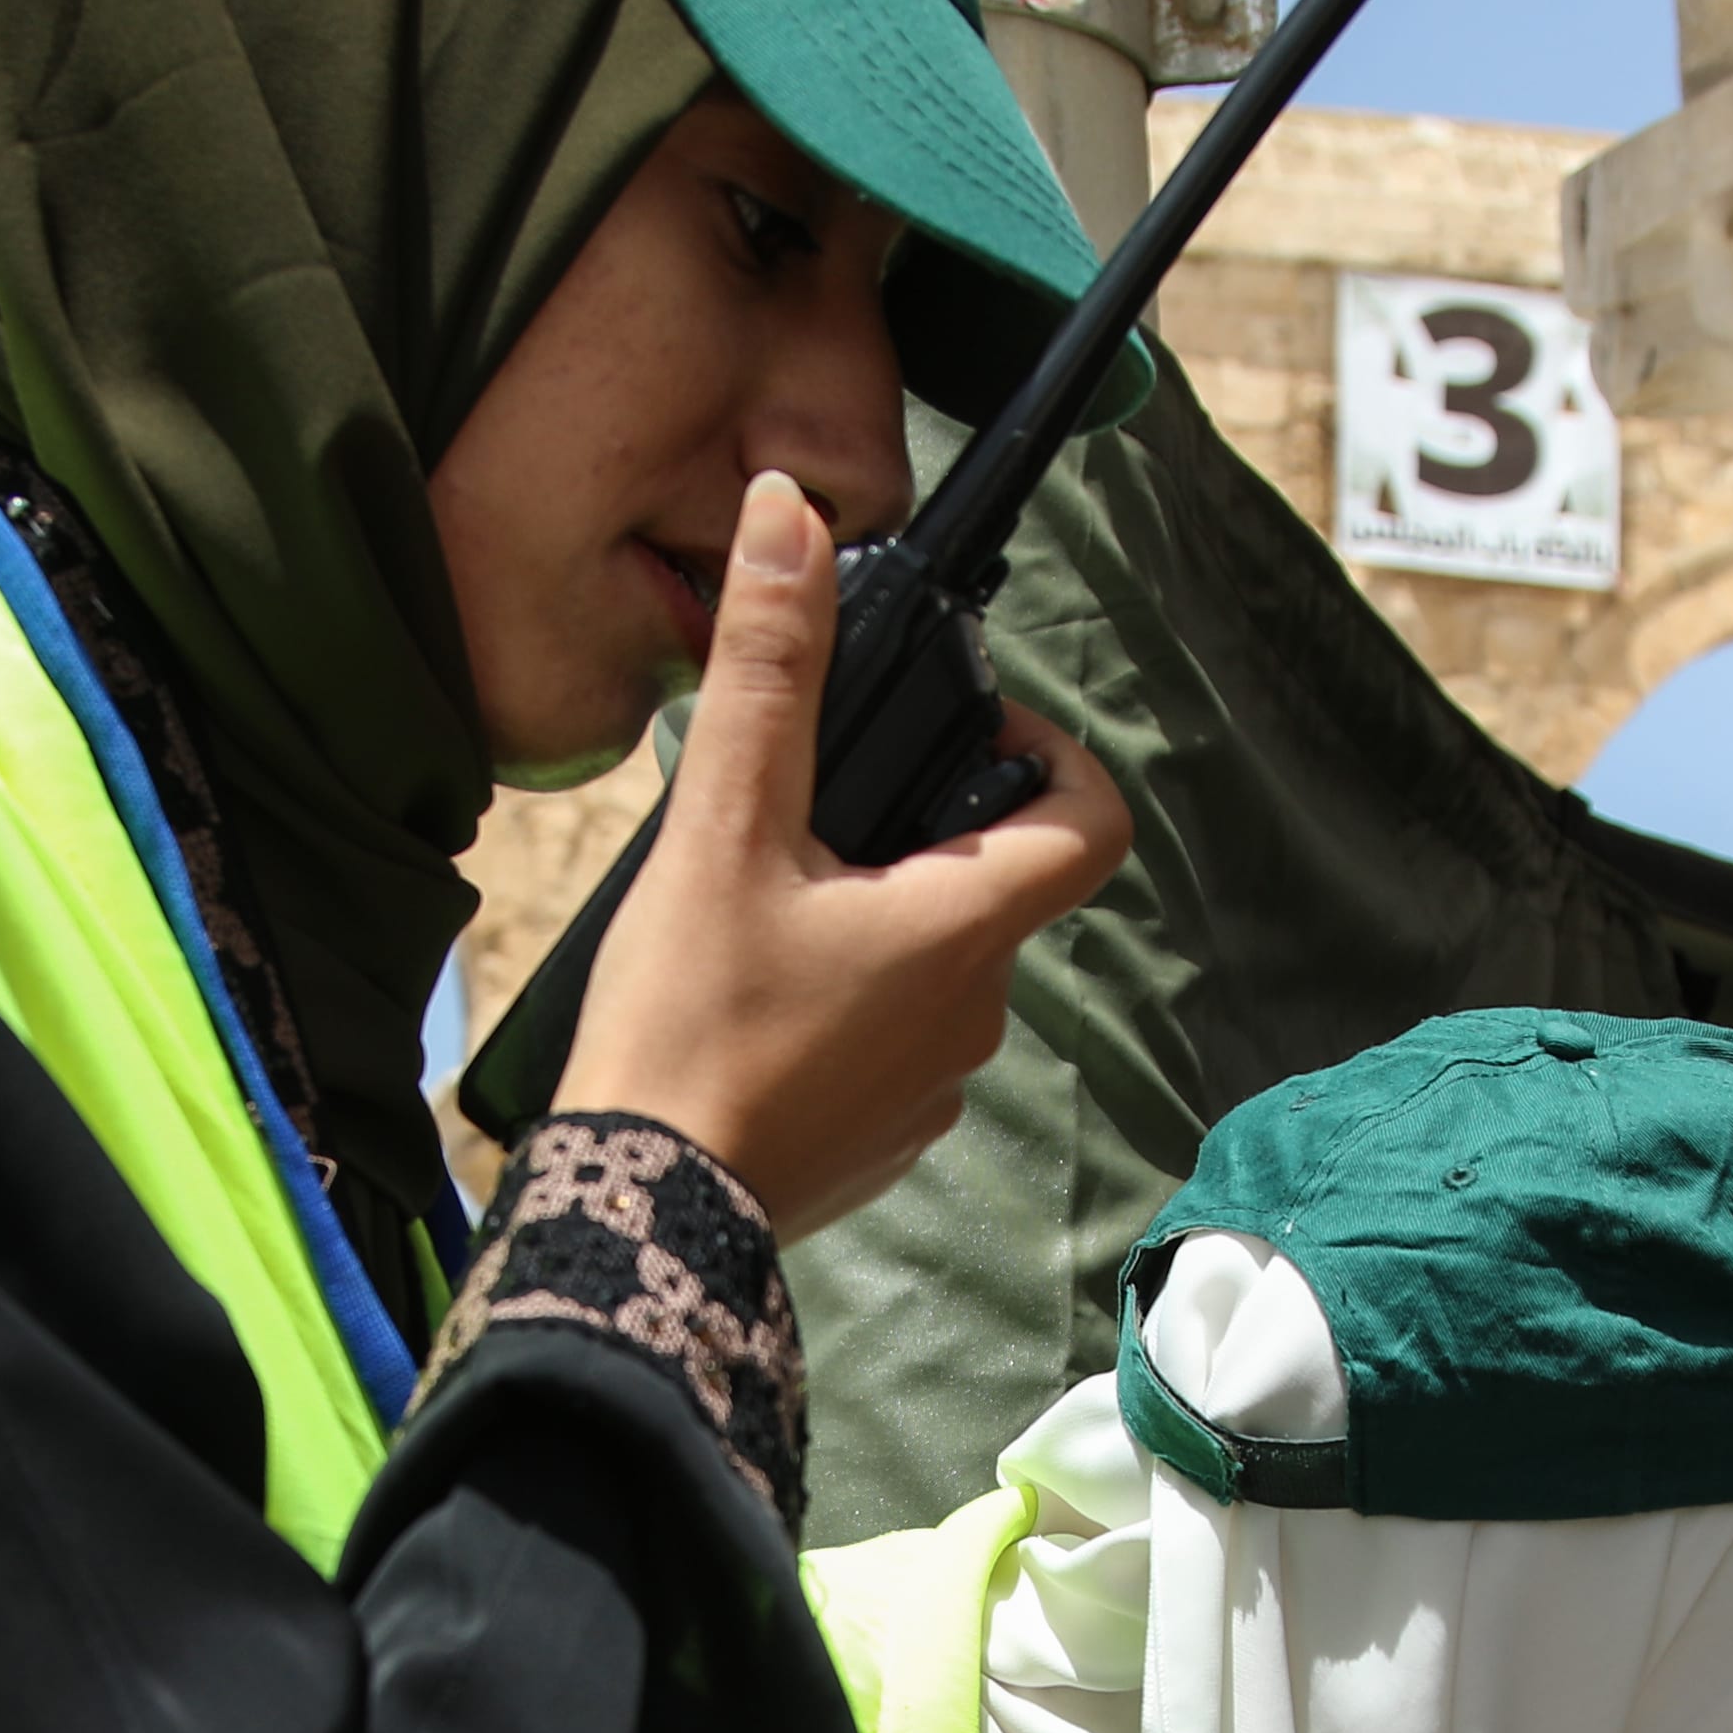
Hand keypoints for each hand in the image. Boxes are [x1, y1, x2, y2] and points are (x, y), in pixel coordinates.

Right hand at [543, 469, 1125, 1232]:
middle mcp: (976, 1013)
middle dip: (915, 832)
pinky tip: (750, 1002)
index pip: (1093, 823)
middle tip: (804, 814)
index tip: (974, 732)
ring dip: (873, 921)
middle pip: (992, 883)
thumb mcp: (722, 829)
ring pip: (935, 965)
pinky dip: (843, 1006)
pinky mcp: (884, 1143)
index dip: (1055, 756)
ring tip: (758, 909)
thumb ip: (769, 671)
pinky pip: (891, 1045)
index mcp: (965, 927)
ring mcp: (935, 1090)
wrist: (638, 1215)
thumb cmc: (686, 1026)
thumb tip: (791, 517)